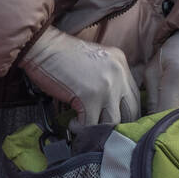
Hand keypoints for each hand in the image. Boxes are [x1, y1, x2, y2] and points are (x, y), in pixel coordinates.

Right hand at [20, 26, 138, 127]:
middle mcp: (118, 74)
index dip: (127, 114)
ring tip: (85, 127)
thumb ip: (108, 78)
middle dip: (118, 126)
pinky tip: (73, 124)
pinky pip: (91, 125)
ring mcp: (105, 86)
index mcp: (121, 63)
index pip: (136, 97)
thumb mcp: (95, 61)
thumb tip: (110, 106)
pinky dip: (81, 129)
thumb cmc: (62, 55)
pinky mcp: (89, 98)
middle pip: (131, 112)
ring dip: (99, 129)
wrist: (42, 46)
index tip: (117, 122)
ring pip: (113, 122)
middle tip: (104, 131)